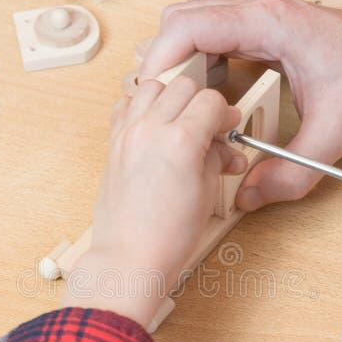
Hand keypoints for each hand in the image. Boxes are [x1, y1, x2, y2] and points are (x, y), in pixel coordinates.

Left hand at [61, 77, 241, 326]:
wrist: (131, 256)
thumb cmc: (168, 235)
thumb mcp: (207, 192)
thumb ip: (216, 158)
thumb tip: (221, 146)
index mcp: (181, 140)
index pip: (211, 101)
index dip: (225, 114)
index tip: (228, 128)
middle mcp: (150, 129)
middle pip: (183, 86)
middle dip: (200, 102)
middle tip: (207, 127)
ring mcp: (127, 133)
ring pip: (152, 87)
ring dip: (169, 98)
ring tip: (179, 123)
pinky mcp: (113, 143)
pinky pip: (125, 105)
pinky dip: (141, 107)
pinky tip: (153, 128)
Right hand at [139, 0, 341, 210]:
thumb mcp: (336, 133)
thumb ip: (291, 172)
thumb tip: (249, 197)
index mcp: (267, 24)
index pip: (188, 26)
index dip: (160, 61)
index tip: (151, 96)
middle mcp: (258, 15)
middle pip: (181, 21)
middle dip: (162, 62)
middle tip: (165, 107)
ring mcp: (259, 21)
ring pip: (193, 27)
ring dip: (180, 62)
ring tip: (183, 108)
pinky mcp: (264, 34)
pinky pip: (214, 40)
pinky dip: (200, 65)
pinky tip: (210, 102)